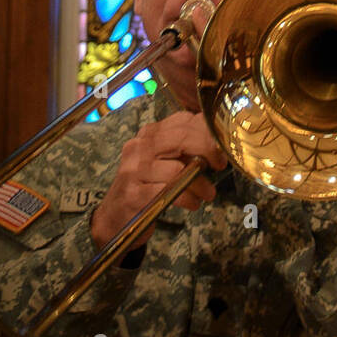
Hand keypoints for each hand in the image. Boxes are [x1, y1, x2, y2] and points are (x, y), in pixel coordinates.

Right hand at [90, 113, 227, 252]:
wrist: (115, 216)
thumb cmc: (147, 185)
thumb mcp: (165, 161)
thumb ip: (186, 149)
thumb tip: (218, 140)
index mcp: (148, 134)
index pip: (183, 120)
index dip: (207, 131)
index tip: (221, 148)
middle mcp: (138, 147)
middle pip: (182, 137)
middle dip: (207, 150)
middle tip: (219, 165)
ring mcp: (133, 171)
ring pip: (177, 169)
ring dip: (200, 182)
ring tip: (208, 193)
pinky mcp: (133, 195)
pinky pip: (169, 192)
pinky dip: (187, 198)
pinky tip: (193, 203)